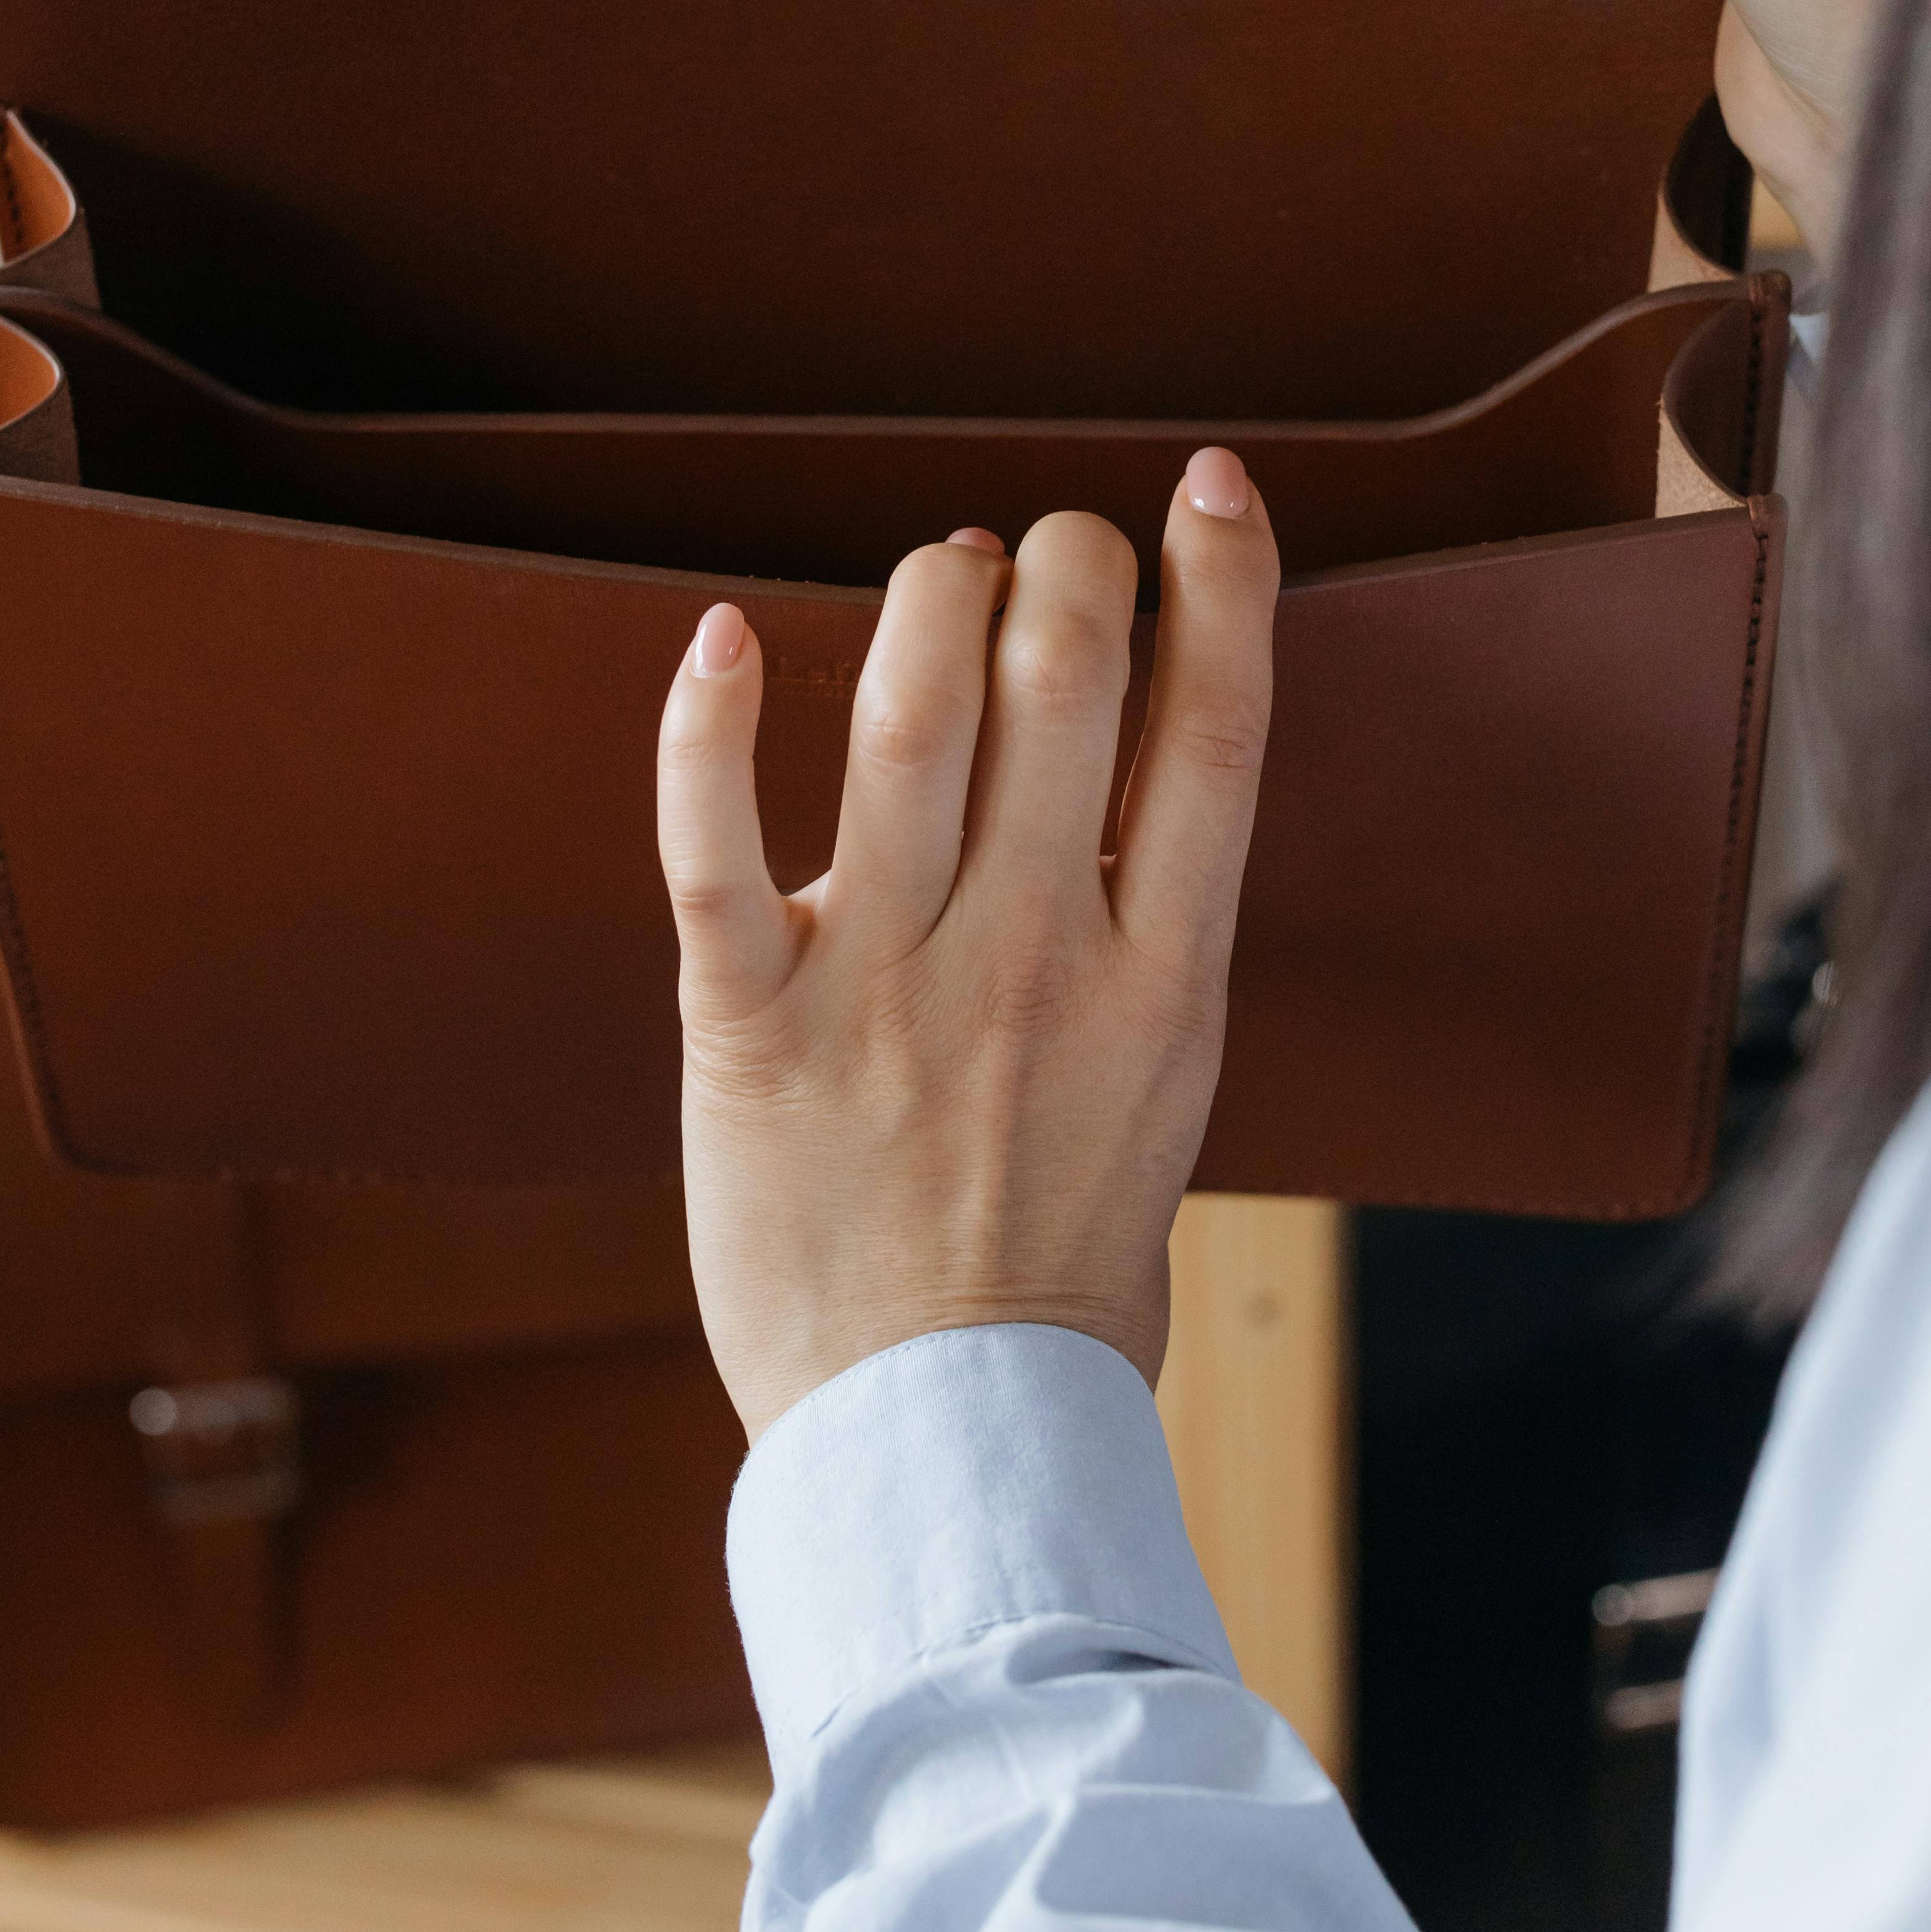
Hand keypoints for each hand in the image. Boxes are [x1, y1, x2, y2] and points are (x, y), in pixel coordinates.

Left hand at [656, 460, 1280, 1442]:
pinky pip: (714, 852)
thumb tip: (1139, 773)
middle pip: (1069, 690)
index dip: (1220, 585)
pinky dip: (710, 728)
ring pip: (914, 728)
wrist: (946, 1445)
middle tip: (1051, 547)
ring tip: (947, 571)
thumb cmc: (1060, 1267)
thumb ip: (1140, 934)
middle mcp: (1035, 961)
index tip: (1204, 486)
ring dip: (933, 604)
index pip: (1214, 734)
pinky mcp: (749, 1033)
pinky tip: (726, 633)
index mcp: (1160, 979)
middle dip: (1068, 569)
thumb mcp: (1163, 1088)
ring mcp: (890, 992)